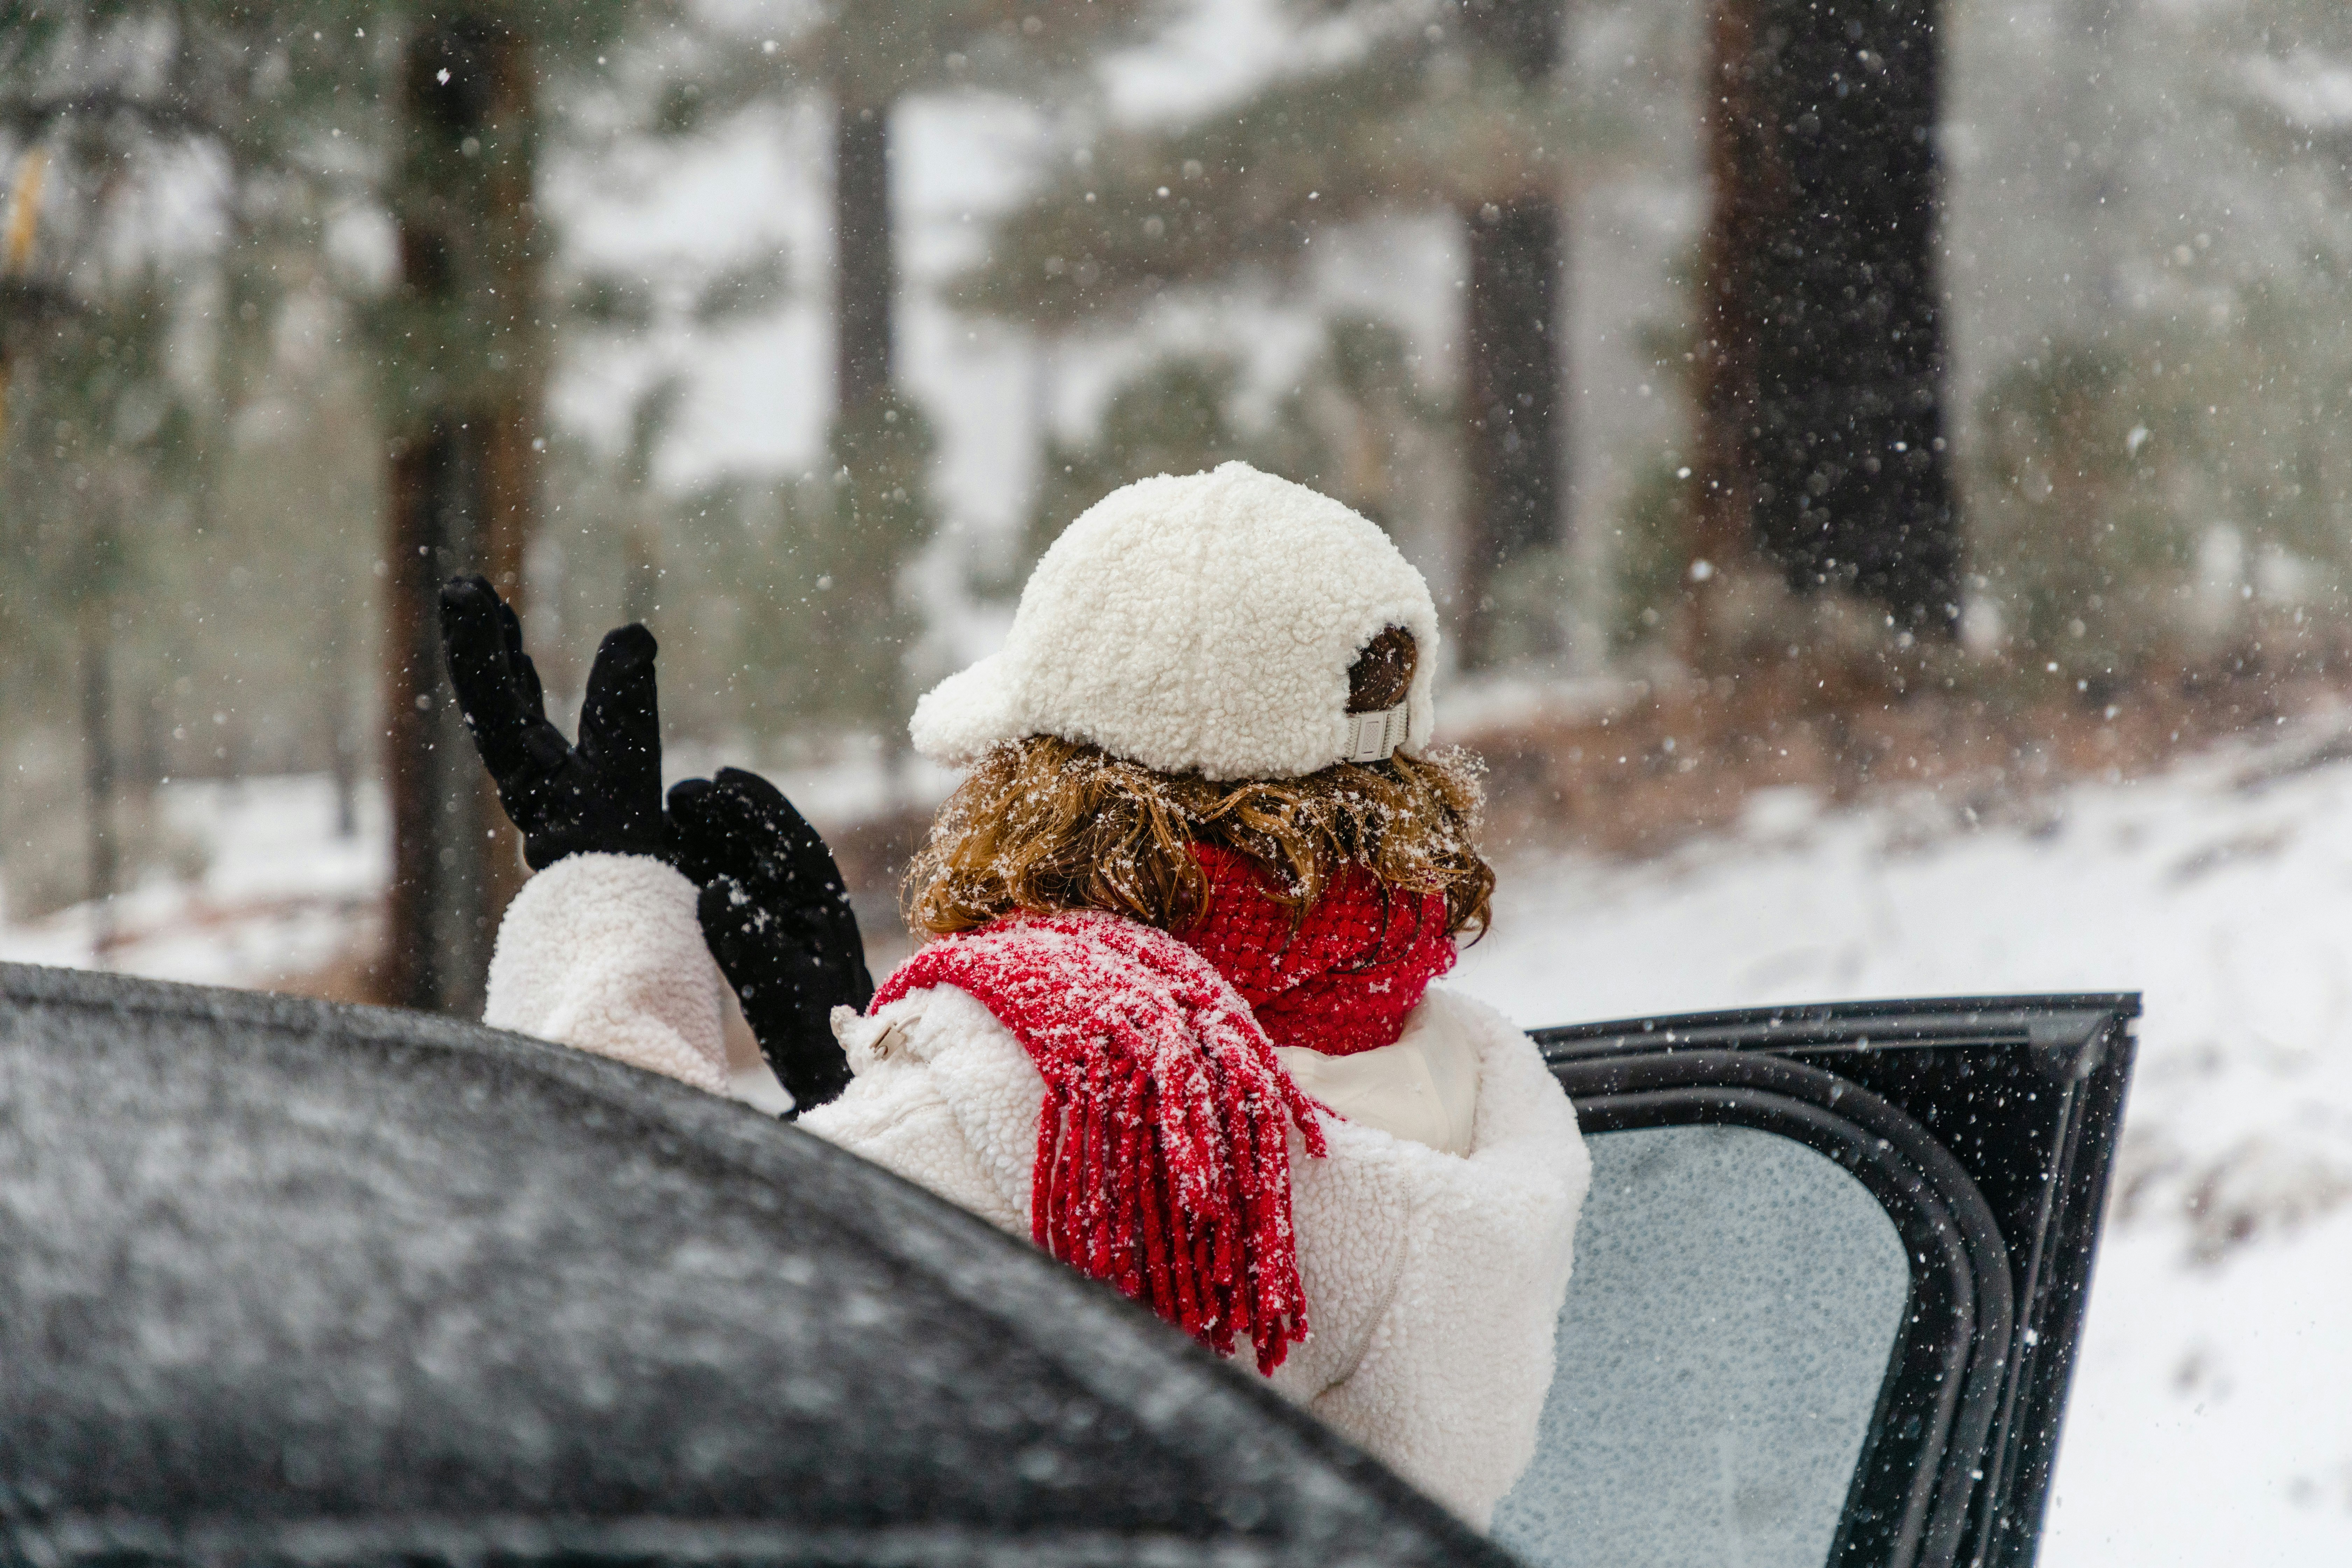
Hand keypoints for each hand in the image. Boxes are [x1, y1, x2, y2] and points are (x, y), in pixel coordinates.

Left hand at [439, 575, 666, 869]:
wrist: (620, 907)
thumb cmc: (623, 852)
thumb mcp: (633, 776)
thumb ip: (629, 706)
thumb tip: (630, 633)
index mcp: (523, 769)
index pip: (489, 693)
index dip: (475, 638)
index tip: (465, 589)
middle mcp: (515, 770)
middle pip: (482, 693)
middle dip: (473, 637)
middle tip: (463, 584)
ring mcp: (529, 775)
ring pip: (499, 703)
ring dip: (494, 654)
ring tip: (490, 606)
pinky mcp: (549, 780)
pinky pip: (521, 719)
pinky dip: (517, 681)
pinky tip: (522, 661)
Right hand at [668, 767, 870, 1114]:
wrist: (823, 1076)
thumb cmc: (815, 1040)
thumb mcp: (785, 994)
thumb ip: (750, 943)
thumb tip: (713, 890)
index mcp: (824, 906)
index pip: (793, 841)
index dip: (759, 804)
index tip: (722, 777)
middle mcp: (804, 904)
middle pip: (763, 844)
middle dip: (725, 814)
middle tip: (679, 795)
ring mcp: (781, 918)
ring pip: (743, 864)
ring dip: (709, 838)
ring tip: (667, 818)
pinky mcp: (759, 936)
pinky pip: (729, 893)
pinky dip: (701, 872)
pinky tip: (670, 859)